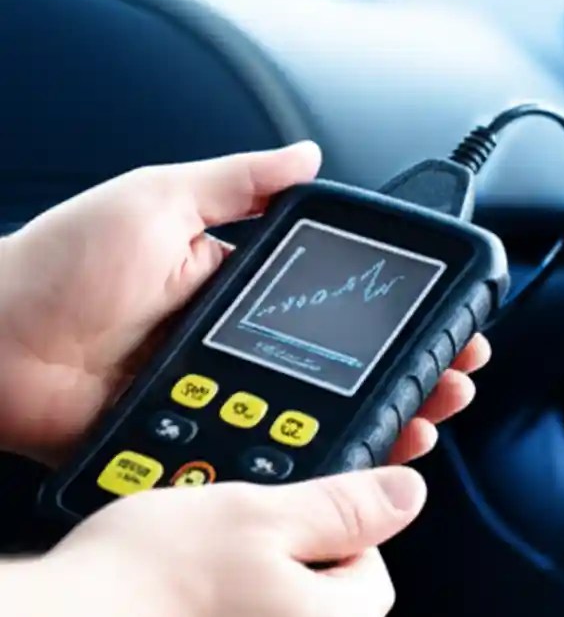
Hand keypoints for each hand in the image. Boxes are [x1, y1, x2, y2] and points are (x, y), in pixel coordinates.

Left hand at [0, 142, 488, 464]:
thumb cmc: (56, 265)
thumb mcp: (155, 201)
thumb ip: (235, 183)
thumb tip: (306, 154)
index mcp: (240, 287)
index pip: (342, 304)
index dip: (400, 316)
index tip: (447, 323)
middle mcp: (244, 344)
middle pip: (350, 367)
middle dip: (415, 373)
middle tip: (455, 378)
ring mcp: (228, 396)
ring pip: (322, 419)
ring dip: (385, 421)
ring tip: (427, 419)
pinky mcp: (201, 441)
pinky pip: (271, 458)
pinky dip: (319, 463)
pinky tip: (361, 458)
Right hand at [25, 467, 426, 616]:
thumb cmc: (144, 586)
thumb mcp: (259, 512)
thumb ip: (344, 506)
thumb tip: (408, 496)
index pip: (372, 574)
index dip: (334, 534)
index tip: (288, 519)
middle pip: (320, 607)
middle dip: (281, 567)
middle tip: (225, 543)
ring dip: (237, 599)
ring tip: (185, 577)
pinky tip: (167, 613)